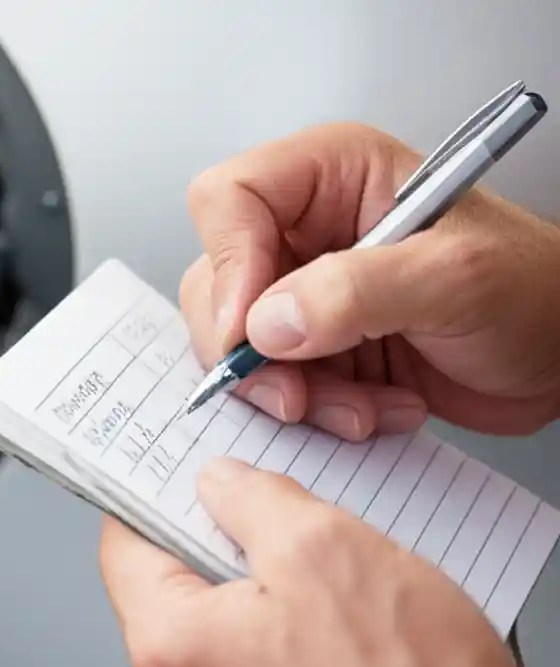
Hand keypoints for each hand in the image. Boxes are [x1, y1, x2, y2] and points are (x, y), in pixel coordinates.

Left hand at [99, 457, 557, 666]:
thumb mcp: (325, 546)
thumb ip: (251, 499)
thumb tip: (219, 481)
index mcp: (172, 647)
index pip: (124, 547)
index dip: (152, 497)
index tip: (176, 473)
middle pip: (167, 590)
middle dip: (211, 541)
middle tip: (257, 509)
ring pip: (211, 627)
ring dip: (250, 588)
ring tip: (307, 566)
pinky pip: (244, 666)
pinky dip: (273, 632)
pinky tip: (323, 616)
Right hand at [181, 122, 559, 439]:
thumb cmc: (537, 292)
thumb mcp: (455, 280)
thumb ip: (356, 292)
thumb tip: (266, 323)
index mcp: (332, 176)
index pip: (229, 200)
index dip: (228, 265)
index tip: (250, 331)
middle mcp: (306, 229)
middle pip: (218, 282)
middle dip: (255, 352)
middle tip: (295, 392)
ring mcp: (305, 290)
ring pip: (240, 345)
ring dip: (294, 392)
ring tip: (360, 406)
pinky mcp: (315, 345)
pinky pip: (275, 383)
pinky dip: (319, 411)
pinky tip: (375, 408)